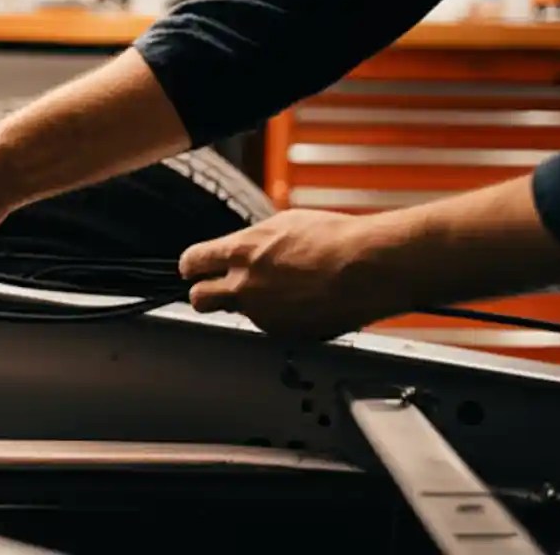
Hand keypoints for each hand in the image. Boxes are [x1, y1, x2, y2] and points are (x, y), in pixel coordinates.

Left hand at [178, 209, 406, 339]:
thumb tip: (244, 247)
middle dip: (203, 293)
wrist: (368, 268)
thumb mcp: (284, 224)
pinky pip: (272, 326)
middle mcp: (245, 286)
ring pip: (240, 313)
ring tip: (283, 291)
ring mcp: (263, 313)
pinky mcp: (285, 334)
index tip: (192, 268)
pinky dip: (281, 317)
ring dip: (251, 304)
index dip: (191, 266)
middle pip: (199, 298)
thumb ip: (255, 242)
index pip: (193, 262)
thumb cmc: (334, 240)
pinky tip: (304, 303)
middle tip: (214, 290)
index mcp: (241, 251)